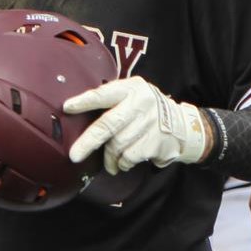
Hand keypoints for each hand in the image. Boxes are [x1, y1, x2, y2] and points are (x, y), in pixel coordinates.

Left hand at [65, 77, 208, 173]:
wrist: (183, 125)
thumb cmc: (146, 110)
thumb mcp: (132, 95)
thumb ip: (111, 101)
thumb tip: (76, 114)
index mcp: (131, 88)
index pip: (104, 94)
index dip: (84, 101)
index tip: (67, 107)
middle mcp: (141, 103)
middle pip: (108, 124)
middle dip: (88, 141)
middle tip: (74, 155)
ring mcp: (150, 122)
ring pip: (117, 145)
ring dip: (109, 157)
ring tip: (109, 161)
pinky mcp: (156, 141)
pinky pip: (129, 157)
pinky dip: (123, 162)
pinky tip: (125, 161)